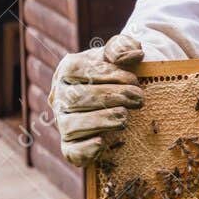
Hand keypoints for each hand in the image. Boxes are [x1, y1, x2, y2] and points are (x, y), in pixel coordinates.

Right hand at [49, 34, 143, 165]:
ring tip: (125, 117)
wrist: (125, 95)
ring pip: (71, 125)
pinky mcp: (72, 145)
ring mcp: (63, 122)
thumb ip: (124, 46)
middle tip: (138, 98)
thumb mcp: (122, 53)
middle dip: (111, 97)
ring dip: (101, 121)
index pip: (78, 70)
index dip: (108, 74)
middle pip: (76, 98)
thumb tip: (131, 54)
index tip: (134, 80)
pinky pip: (71, 151)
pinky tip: (101, 143)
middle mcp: (60, 97)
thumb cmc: (121, 72)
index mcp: (67, 70)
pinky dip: (84, 149)